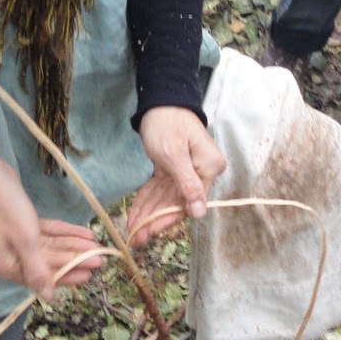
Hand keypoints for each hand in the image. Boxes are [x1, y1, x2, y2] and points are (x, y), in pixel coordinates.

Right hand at [0, 140, 102, 295]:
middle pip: (46, 261)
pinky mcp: (20, 225)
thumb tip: (48, 298)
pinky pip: (45, 233)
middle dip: (73, 258)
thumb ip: (38, 269)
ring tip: (96, 245)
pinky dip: (63, 232)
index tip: (88, 274)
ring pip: (48, 246)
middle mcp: (8, 256)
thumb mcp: (24, 239)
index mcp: (4, 264)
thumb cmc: (6, 207)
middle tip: (100, 259)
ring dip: (71, 245)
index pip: (39, 276)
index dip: (65, 275)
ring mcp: (14, 240)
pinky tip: (84, 233)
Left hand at [125, 106, 226, 248]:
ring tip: (132, 231)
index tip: (149, 233)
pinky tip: (134, 215)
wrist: (161, 101)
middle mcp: (201, 172)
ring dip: (148, 214)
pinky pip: (159, 188)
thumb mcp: (175, 155)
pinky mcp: (173, 168)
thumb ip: (188, 185)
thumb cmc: (168, 123)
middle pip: (175, 202)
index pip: (188, 202)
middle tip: (135, 238)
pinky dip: (147, 200)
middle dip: (153, 220)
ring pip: (165, 198)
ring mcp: (187, 171)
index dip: (168, 218)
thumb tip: (200, 214)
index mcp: (208, 168)